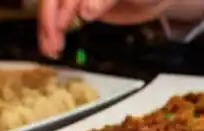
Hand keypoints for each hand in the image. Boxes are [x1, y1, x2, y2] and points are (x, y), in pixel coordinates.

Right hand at [37, 0, 201, 57]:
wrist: (155, 0)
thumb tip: (85, 12)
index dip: (62, 9)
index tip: (63, 27)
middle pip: (54, 0)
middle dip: (50, 21)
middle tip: (51, 45)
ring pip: (54, 10)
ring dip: (48, 30)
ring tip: (50, 51)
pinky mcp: (79, 9)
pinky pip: (62, 19)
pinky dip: (56, 32)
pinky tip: (54, 46)